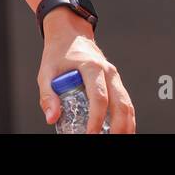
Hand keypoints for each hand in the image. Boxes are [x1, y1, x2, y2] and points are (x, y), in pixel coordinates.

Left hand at [37, 16, 135, 132]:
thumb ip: (48, 94)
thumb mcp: (46, 71)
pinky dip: (126, 118)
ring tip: (119, 139)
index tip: (90, 134)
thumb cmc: (58, 53)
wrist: (69, 34)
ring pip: (127, 104)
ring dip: (126, 125)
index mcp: (92, 67)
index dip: (96, 119)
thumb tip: (52, 118)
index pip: (99, 98)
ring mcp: (114, 76)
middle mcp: (108, 71)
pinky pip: (125, 102)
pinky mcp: (115, 81)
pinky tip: (121, 130)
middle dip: (118, 127)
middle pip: (120, 104)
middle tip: (108, 140)